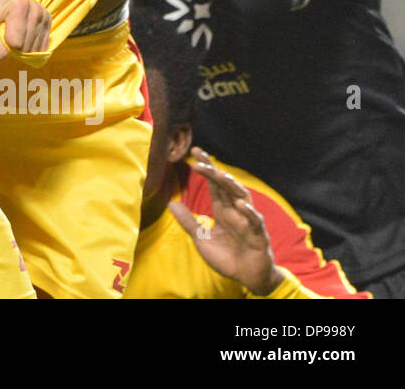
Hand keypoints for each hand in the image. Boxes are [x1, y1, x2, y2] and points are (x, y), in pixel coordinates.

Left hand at [0, 0, 50, 59]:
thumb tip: (15, 56)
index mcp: (19, 5)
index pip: (15, 43)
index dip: (3, 43)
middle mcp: (35, 8)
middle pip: (26, 47)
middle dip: (12, 47)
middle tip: (2, 34)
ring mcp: (43, 15)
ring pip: (35, 49)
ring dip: (21, 48)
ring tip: (11, 34)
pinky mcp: (47, 22)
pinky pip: (41, 47)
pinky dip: (30, 47)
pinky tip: (21, 37)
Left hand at [168, 147, 283, 295]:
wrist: (246, 278)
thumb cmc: (226, 257)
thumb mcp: (201, 238)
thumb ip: (189, 222)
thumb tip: (170, 203)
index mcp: (222, 210)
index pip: (214, 184)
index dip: (206, 168)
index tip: (195, 151)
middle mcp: (235, 211)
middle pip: (225, 186)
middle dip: (214, 170)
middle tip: (200, 156)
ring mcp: (248, 221)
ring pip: (242, 197)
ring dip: (232, 186)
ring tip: (220, 174)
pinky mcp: (258, 235)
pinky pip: (255, 221)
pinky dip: (249, 213)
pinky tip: (241, 205)